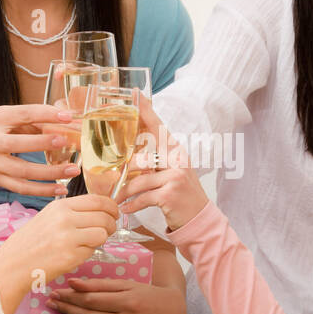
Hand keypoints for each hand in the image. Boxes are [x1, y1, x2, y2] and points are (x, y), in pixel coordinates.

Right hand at [0, 103, 80, 197]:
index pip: (23, 114)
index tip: (68, 116)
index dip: (46, 114)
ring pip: (22, 172)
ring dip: (50, 173)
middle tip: (65, 141)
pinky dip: (43, 190)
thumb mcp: (10, 118)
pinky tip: (61, 189)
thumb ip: (35, 119)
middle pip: (16, 144)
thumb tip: (69, 121)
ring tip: (73, 170)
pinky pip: (22, 188)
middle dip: (42, 143)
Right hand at [0, 195, 117, 313]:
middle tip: (107, 231)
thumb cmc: (30, 242)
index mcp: (60, 206)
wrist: (12, 266)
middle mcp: (65, 219)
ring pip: (102, 234)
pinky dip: (88, 253)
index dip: (111, 207)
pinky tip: (75, 254)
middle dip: (111, 225)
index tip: (114, 213)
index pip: (97, 200)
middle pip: (104, 217)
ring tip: (90, 243)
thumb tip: (101, 210)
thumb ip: (72, 212)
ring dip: (102, 239)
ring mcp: (68, 238)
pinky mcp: (71, 257)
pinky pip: (92, 251)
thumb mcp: (48, 217)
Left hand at [50, 277, 186, 313]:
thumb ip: (102, 285)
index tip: (56, 292)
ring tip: (58, 312)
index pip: (92, 299)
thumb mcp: (129, 285)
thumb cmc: (149, 295)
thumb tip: (74, 283)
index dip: (72, 296)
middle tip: (51, 302)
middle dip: (68, 308)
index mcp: (128, 300)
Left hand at [118, 95, 208, 231]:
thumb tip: (131, 153)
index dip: (146, 112)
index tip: (135, 96)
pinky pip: (142, 197)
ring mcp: (175, 177)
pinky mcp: (169, 194)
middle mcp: (177, 161)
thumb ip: (156, 160)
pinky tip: (126, 208)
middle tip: (113, 175)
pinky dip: (132, 204)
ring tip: (117, 197)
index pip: (159, 127)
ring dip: (125, 191)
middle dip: (125, 169)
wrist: (200, 217)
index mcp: (176, 151)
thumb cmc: (182, 193)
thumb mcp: (172, 172)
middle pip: (142, 157)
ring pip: (138, 180)